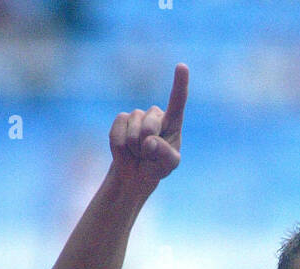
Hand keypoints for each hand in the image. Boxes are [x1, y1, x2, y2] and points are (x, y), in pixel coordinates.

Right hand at [109, 63, 188, 191]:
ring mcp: (137, 115)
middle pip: (149, 127)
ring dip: (135, 150)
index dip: (179, 84)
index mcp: (172, 121)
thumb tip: (149, 141)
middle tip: (148, 155)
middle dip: (147, 147)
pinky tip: (126, 151)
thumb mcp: (168, 166)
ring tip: (138, 153)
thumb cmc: (156, 166)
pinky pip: (117, 136)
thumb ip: (164, 154)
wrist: (135, 171)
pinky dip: (121, 150)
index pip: (177, 101)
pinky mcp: (121, 119)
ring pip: (133, 134)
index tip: (182, 66)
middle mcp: (155, 114)